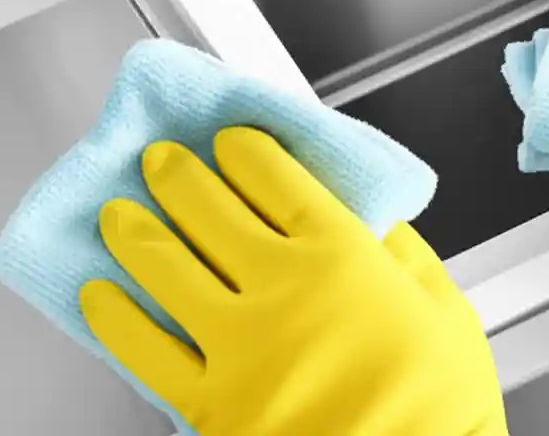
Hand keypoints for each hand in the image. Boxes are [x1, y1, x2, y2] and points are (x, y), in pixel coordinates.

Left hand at [80, 126, 505, 435]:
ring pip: (164, 265)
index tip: (231, 140)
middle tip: (162, 160)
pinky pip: (142, 348)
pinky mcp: (207, 398)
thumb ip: (409, 260)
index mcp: (342, 254)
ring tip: (118, 211)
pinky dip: (113, 316)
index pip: (276, 178)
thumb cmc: (438, 408)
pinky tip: (99, 295)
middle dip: (177, 174)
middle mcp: (279, 285)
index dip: (245, 150)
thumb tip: (384, 230)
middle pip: (208, 208)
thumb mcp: (449, 314)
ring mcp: (236, 341)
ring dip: (134, 230)